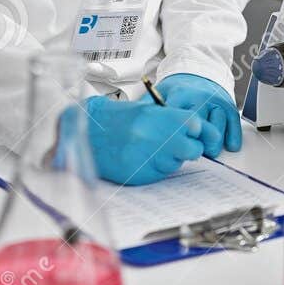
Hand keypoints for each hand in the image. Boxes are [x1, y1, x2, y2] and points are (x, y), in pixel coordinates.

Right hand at [74, 96, 210, 185]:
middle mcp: (155, 137)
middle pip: (193, 149)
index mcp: (158, 116)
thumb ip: (169, 118)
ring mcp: (148, 158)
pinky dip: (156, 167)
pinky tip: (142, 158)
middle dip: (190, 148)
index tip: (193, 132)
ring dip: (171, 158)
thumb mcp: (144, 109)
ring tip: (152, 150)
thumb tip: (196, 128)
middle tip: (179, 145)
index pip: (196, 125)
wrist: (85, 133)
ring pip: (177, 163)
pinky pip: (161, 174)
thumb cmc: (114, 120)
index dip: (198, 130)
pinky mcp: (140, 175)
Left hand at [155, 73, 242, 155]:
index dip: (176, 137)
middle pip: (200, 124)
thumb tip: (135, 123)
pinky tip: (229, 146)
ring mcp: (215, 101)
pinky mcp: (228, 106)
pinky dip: (232, 137)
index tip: (173, 147)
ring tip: (208, 151)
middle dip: (196, 142)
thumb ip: (149, 107)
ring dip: (214, 143)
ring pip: (218, 125)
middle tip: (191, 152)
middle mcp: (200, 96)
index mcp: (179, 94)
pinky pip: (233, 123)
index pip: (178, 119)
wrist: (199, 71)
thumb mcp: (160, 92)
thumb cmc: (179, 89)